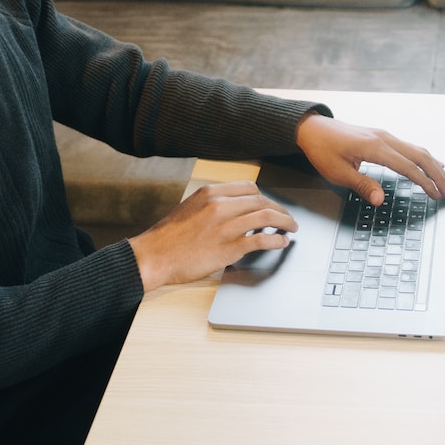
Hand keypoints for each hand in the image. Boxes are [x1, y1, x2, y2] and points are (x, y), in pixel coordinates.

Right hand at [128, 181, 296, 290]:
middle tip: (287, 217)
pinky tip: (282, 242)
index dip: (265, 197)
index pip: (249, 188)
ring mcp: (226, 227)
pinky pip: (261, 239)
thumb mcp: (190, 208)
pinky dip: (276, 239)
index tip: (271, 204)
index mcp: (210, 193)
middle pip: (261, 201)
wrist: (153, 256)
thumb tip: (234, 209)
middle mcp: (220, 205)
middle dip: (279, 209)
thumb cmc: (168, 237)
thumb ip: (213, 205)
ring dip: (284, 222)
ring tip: (291, 227)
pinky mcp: (229, 248)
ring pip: (266, 216)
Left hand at [295, 113, 444, 205]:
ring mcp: (385, 135)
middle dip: (438, 175)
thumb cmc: (322, 149)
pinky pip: (410, 146)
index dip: (425, 183)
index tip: (437, 195)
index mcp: (375, 147)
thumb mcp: (337, 172)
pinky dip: (424, 158)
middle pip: (420, 156)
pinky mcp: (382, 136)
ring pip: (418, 150)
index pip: (408, 167)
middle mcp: (385, 138)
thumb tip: (381, 200)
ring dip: (435, 166)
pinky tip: (432, 164)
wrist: (312, 128)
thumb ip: (362, 185)